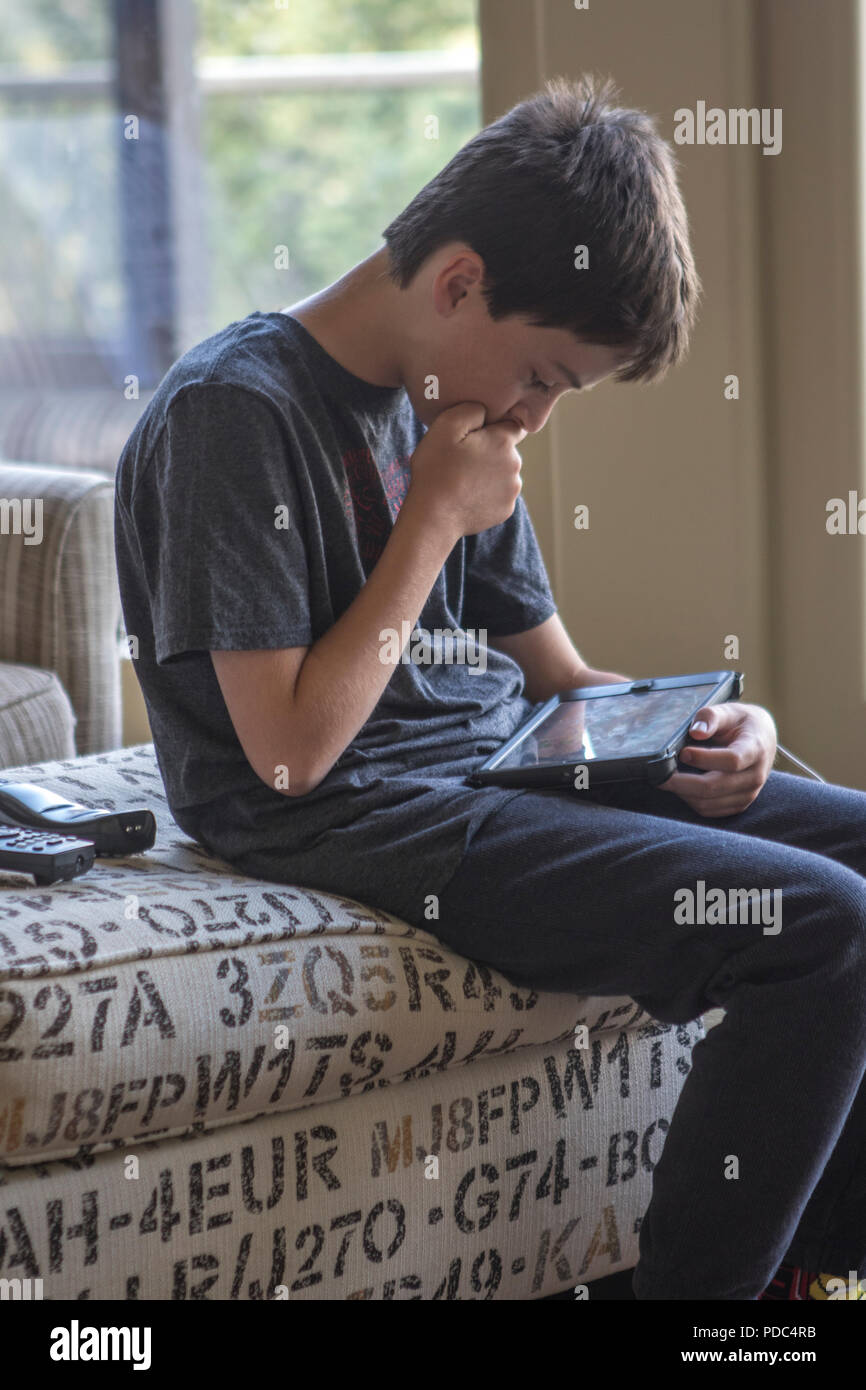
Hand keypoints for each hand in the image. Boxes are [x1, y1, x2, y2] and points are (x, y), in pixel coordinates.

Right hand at [406, 402, 525, 539]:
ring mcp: (512, 490)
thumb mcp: (444, 427)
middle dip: (490, 451)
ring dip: (489, 473)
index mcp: (503, 441)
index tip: (478, 435)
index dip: (495, 426)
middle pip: (507, 450)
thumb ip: (470, 410)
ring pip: (503, 473)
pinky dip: (487, 494)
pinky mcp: (506, 510)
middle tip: (462, 460)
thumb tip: (485, 409)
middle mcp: (515, 465)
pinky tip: (467, 496)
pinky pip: (499, 495)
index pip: (513, 424)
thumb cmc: (436, 470)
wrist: (433, 517)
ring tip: (463, 480)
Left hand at [657, 702, 776, 816]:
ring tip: (668, 779)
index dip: (703, 759)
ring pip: (709, 803)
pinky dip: (691, 801)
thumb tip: (696, 732)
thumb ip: (711, 717)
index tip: (683, 753)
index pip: (731, 760)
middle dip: (682, 782)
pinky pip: (710, 810)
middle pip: (715, 786)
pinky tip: (682, 787)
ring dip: (684, 793)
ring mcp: (749, 793)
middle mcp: (755, 775)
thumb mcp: (729, 711)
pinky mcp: (739, 804)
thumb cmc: (742, 723)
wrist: (763, 739)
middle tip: (662, 774)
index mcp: (755, 749)